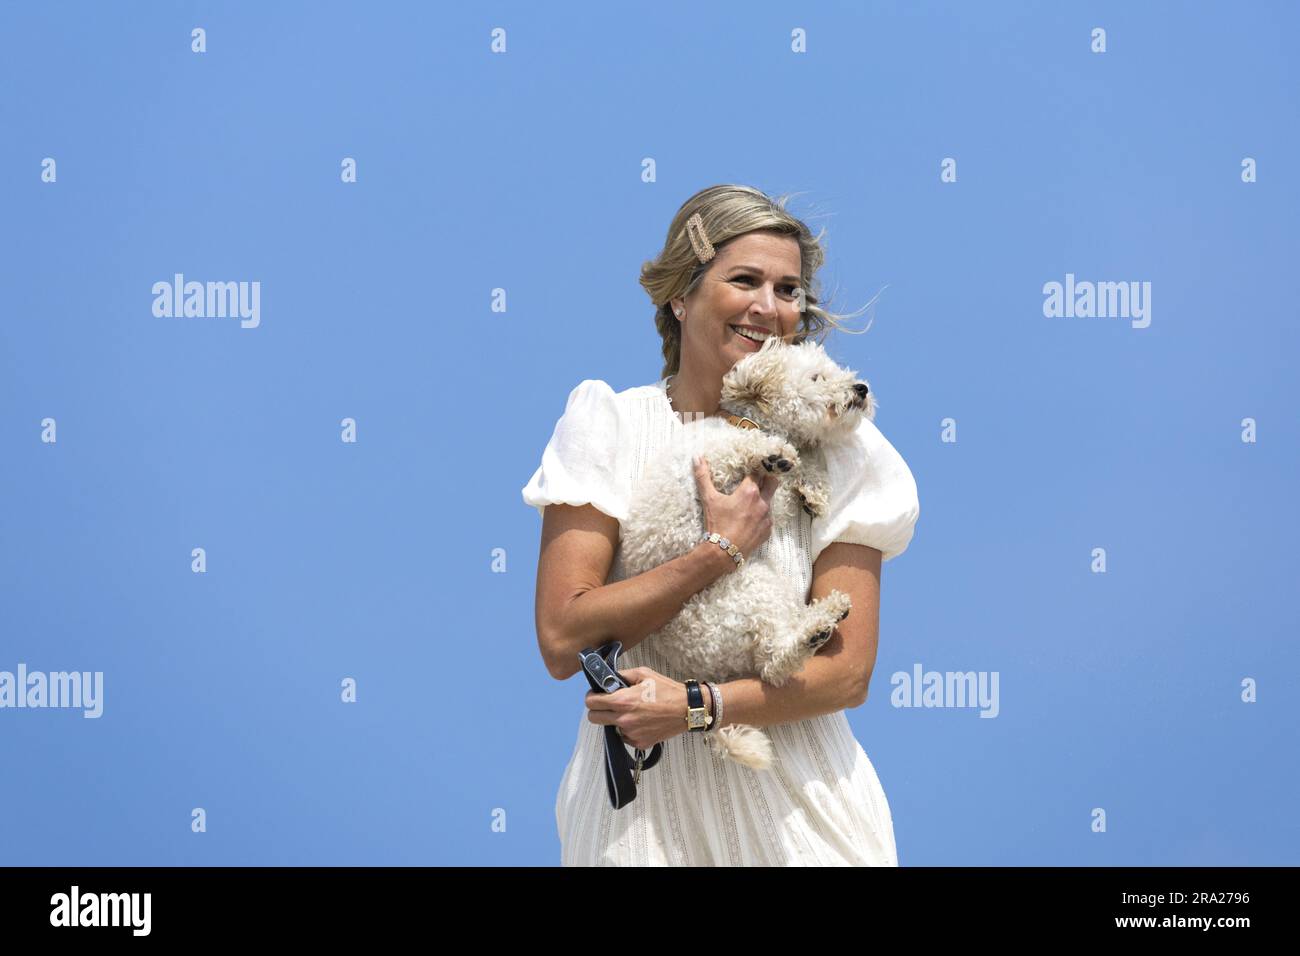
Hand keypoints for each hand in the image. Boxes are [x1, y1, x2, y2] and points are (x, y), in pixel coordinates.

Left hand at [584, 666, 701, 748]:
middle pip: (593, 719)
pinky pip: (624, 736)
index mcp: (622, 701)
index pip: (591, 703)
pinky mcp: (638, 743)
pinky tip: (641, 721)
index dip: (591, 697)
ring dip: (615, 720)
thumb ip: (621, 675)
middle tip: (608, 704)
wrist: (686, 709)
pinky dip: (628, 730)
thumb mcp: (643, 674)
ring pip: (610, 727)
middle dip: (597, 710)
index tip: (596, 695)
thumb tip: (608, 678)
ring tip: (632, 711)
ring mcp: (630, 733)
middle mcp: (623, 719)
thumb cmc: (666, 690)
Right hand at [692, 455, 779, 560]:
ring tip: (750, 503)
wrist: (723, 552)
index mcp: (749, 491)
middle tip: (757, 481)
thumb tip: (696, 457)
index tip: (750, 469)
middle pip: (772, 481)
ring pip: (770, 500)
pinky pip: (768, 518)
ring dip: (763, 498)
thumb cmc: (716, 523)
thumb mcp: (709, 499)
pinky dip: (761, 516)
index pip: (758, 472)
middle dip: (766, 479)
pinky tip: (750, 520)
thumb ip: (703, 476)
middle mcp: (762, 502)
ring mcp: (767, 517)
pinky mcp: (768, 530)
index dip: (754, 469)